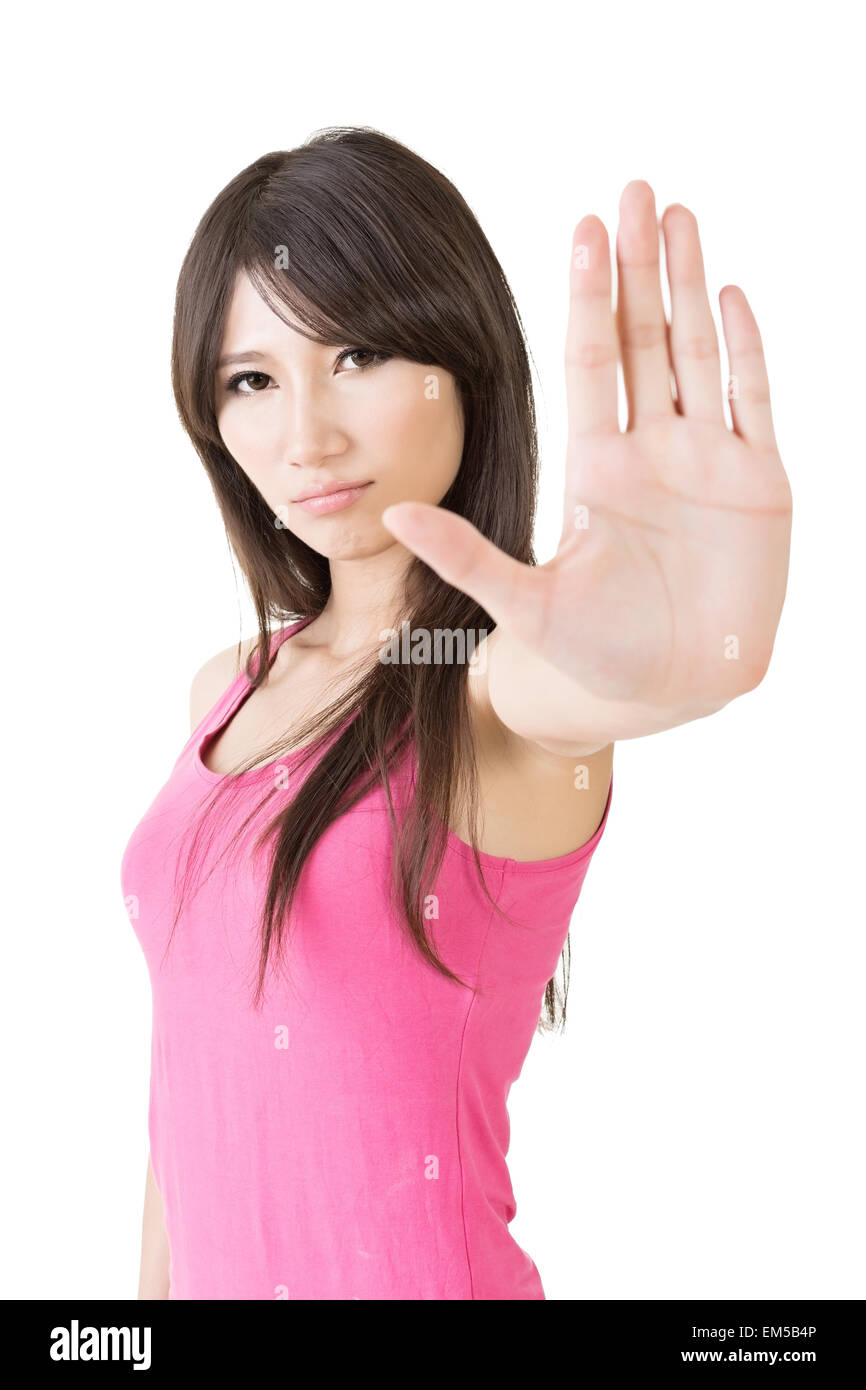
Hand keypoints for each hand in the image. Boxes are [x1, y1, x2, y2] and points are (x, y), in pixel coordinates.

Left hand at [382, 181, 791, 722]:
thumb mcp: (524, 604)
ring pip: (699, 354)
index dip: (590, 297)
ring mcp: (709, 462)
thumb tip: (392, 516)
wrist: (669, 692)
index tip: (581, 230)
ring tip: (680, 215)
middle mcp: (653, 451)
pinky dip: (746, 350)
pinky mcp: (760, 485)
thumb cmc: (594, 655)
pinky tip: (729, 295)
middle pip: (647, 339)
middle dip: (641, 266)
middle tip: (635, 188)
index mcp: (598, 468)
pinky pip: (756, 401)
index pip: (594, 362)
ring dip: (690, 285)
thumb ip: (465, 556)